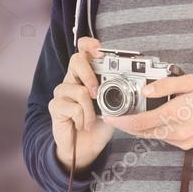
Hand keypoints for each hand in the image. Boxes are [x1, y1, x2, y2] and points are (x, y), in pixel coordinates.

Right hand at [49, 36, 113, 170]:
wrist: (86, 147)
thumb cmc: (100, 123)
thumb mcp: (115, 106)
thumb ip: (120, 93)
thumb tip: (136, 84)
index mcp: (87, 75)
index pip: (83, 50)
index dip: (89, 44)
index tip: (100, 49)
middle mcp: (72, 79)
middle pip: (75, 60)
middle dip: (90, 75)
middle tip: (96, 92)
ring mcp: (62, 93)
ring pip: (78, 90)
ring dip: (90, 109)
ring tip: (92, 119)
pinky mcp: (56, 107)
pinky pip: (73, 108)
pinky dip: (83, 118)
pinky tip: (83, 125)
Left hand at [101, 75, 192, 150]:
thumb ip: (168, 84)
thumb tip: (147, 89)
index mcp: (176, 113)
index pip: (140, 122)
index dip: (122, 121)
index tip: (110, 117)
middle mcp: (177, 131)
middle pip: (142, 132)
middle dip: (127, 125)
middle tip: (117, 116)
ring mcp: (182, 140)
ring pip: (153, 135)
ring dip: (142, 127)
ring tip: (137, 114)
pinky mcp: (186, 144)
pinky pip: (165, 137)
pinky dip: (157, 129)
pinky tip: (159, 119)